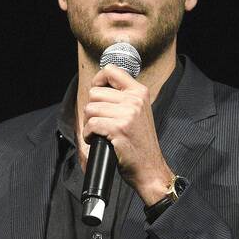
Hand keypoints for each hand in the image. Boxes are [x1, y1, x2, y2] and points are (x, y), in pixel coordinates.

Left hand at [82, 63, 173, 203]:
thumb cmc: (140, 143)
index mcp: (139, 92)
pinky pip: (91, 125)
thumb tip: (99, 88)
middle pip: (95, 93)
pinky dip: (88, 134)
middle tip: (99, 121)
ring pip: (90, 109)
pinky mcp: (118, 129)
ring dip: (89, 123)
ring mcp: (127, 114)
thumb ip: (124, 98)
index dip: (98, 80)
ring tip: (98, 132)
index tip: (96, 93)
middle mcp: (134, 100)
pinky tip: (95, 140)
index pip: (111, 70)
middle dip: (92, 109)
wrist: (149, 167)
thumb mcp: (138, 112)